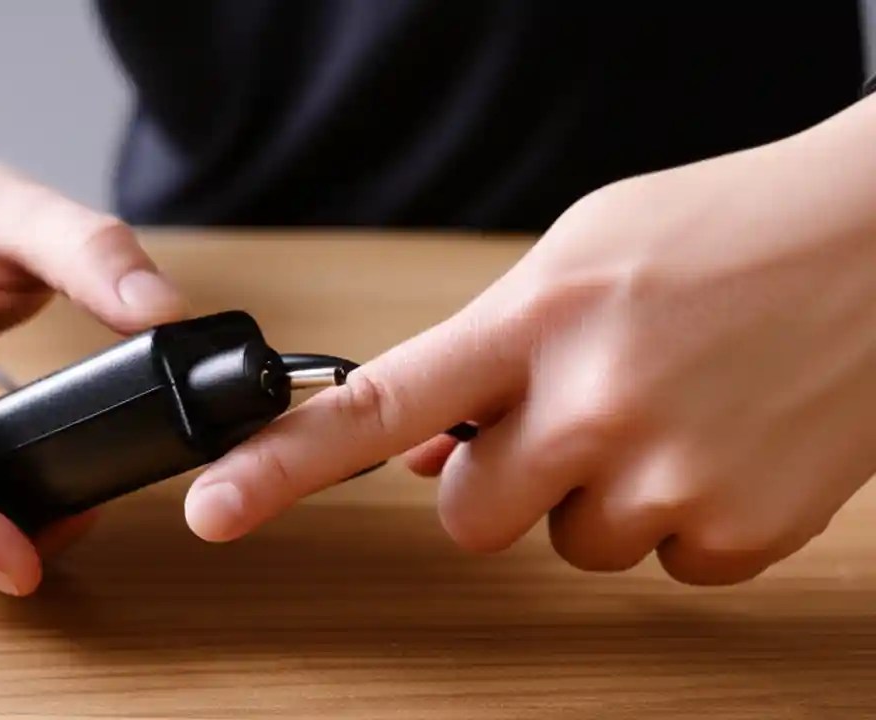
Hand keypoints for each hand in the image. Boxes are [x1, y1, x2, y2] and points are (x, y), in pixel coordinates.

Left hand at [183, 126, 875, 584]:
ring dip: (600, 495)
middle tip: (573, 415)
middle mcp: (591, 405)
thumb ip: (491, 352)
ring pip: (569, 544)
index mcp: (536, 319)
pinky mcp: (739, 532)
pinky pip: (663, 563)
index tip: (214, 507)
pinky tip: (724, 439)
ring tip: (671, 409)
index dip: (281, 465)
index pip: (377, 409)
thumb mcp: (582, 257)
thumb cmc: (724, 234)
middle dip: (505, 481)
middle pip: (470, 518)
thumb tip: (432, 451)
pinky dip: (682, 515)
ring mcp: (668, 478)